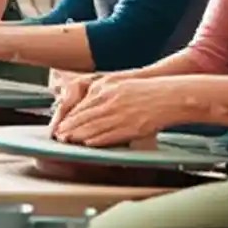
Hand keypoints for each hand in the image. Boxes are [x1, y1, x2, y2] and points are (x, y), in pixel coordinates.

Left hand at [51, 77, 178, 145]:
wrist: (169, 95)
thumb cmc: (145, 90)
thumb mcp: (120, 83)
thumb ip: (102, 93)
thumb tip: (86, 106)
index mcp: (106, 88)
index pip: (81, 105)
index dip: (68, 117)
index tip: (59, 125)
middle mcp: (110, 100)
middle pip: (83, 117)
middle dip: (68, 128)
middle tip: (58, 136)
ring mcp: (120, 114)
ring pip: (93, 127)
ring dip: (77, 136)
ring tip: (68, 141)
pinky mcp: (131, 127)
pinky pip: (109, 135)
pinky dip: (96, 140)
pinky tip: (87, 144)